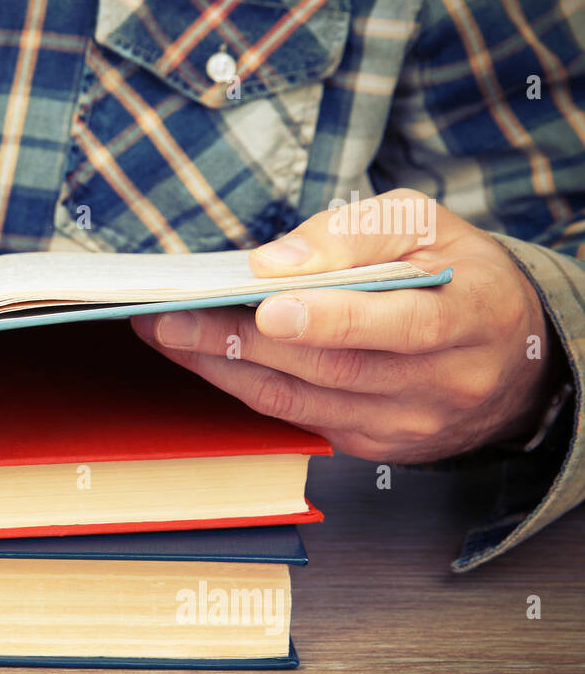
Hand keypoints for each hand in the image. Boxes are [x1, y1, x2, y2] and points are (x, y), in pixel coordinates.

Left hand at [133, 189, 557, 462]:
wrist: (509, 357)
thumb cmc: (458, 277)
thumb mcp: (426, 226)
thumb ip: (355, 234)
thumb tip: (272, 264)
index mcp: (467, 318)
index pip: (399, 325)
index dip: (331, 319)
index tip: (265, 307)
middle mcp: (441, 384)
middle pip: (329, 368)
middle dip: (238, 341)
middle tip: (168, 316)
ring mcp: (405, 426)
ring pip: (299, 401)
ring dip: (222, 367)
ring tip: (165, 332)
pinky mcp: (372, 447)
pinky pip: (296, 419)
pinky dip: (243, 387)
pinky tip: (202, 358)